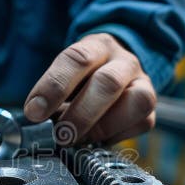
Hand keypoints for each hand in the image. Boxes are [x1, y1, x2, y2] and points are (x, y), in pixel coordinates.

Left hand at [23, 33, 156, 144]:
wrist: (114, 73)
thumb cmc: (82, 78)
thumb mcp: (65, 75)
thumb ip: (52, 93)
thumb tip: (36, 116)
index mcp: (97, 46)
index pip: (77, 59)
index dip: (54, 87)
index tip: (34, 111)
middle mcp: (124, 61)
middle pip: (109, 83)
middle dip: (79, 114)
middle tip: (60, 134)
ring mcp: (143, 83)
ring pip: (137, 101)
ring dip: (103, 126)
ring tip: (78, 139)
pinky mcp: (151, 109)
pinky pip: (143, 123)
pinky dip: (116, 135)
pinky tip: (97, 138)